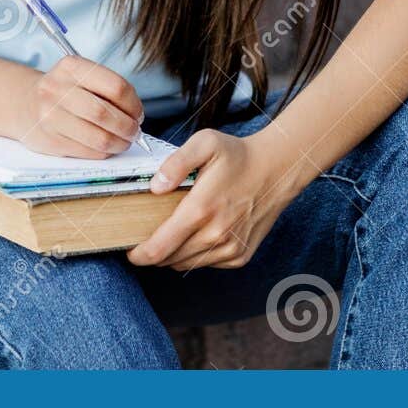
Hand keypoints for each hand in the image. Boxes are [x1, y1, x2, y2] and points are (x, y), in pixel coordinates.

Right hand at [18, 56, 143, 158]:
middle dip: (128, 127)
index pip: (116, 87)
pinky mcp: (49, 140)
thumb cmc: (63, 90)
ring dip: (119, 143)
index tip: (138, 113)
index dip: (134, 104)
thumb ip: (107, 88)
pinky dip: (104, 152)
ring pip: (98, 138)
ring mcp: (50, 116)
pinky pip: (87, 152)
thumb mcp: (80, 75)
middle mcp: (57, 89)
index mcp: (71, 67)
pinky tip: (106, 147)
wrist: (25, 103)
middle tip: (134, 131)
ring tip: (123, 141)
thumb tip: (136, 116)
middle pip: (105, 114)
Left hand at [127, 130, 297, 270]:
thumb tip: (155, 187)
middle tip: (150, 234)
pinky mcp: (240, 255)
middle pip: (169, 259)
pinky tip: (199, 232)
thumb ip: (175, 163)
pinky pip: (206, 264)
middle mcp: (216, 234)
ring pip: (186, 264)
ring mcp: (229, 248)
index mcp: (201, 209)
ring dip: (174, 254)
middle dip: (154, 252)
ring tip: (174, 232)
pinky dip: (196, 254)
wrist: (277, 170)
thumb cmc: (238, 155)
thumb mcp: (205, 143)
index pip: (159, 248)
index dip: (139, 254)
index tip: (130, 250)